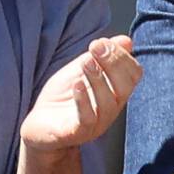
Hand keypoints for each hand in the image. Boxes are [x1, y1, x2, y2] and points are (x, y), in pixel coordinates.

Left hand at [19, 35, 141, 151]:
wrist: (40, 126)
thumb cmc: (62, 99)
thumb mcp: (80, 71)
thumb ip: (100, 57)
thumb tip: (126, 41)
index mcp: (115, 93)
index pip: (133, 74)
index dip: (122, 56)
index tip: (102, 42)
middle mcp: (110, 109)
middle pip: (125, 87)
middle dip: (113, 63)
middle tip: (95, 47)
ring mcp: (95, 123)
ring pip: (107, 103)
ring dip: (98, 79)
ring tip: (86, 62)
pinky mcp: (76, 133)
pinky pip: (87, 119)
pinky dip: (84, 101)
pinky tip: (77, 84)